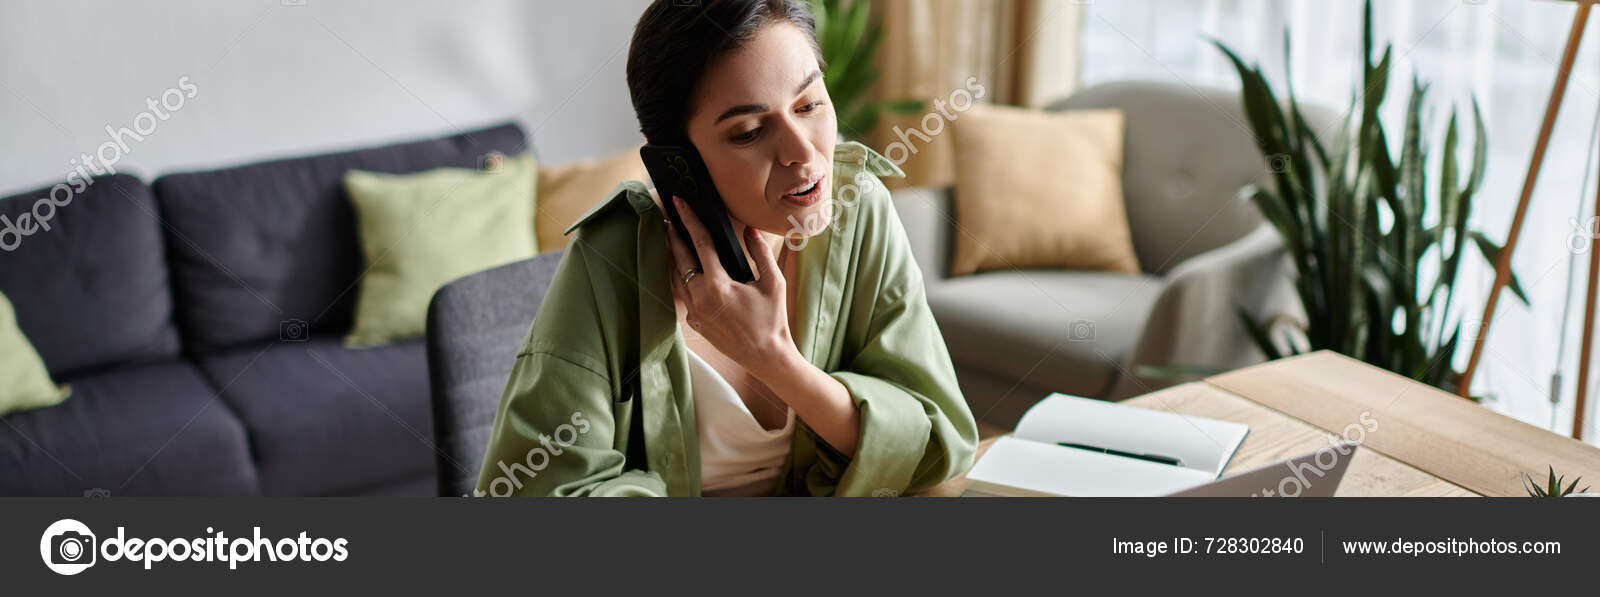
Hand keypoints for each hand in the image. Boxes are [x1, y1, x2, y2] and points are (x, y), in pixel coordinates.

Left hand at [663, 196, 796, 380]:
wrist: (766, 356)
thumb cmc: (772, 319)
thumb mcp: (773, 283)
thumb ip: (761, 253)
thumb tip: (750, 230)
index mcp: (718, 285)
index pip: (699, 243)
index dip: (689, 220)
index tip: (678, 203)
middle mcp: (700, 298)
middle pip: (679, 258)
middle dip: (673, 235)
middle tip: (669, 217)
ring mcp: (694, 312)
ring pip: (676, 277)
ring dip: (674, 257)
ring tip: (672, 239)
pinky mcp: (694, 322)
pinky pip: (682, 295)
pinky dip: (680, 279)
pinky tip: (683, 269)